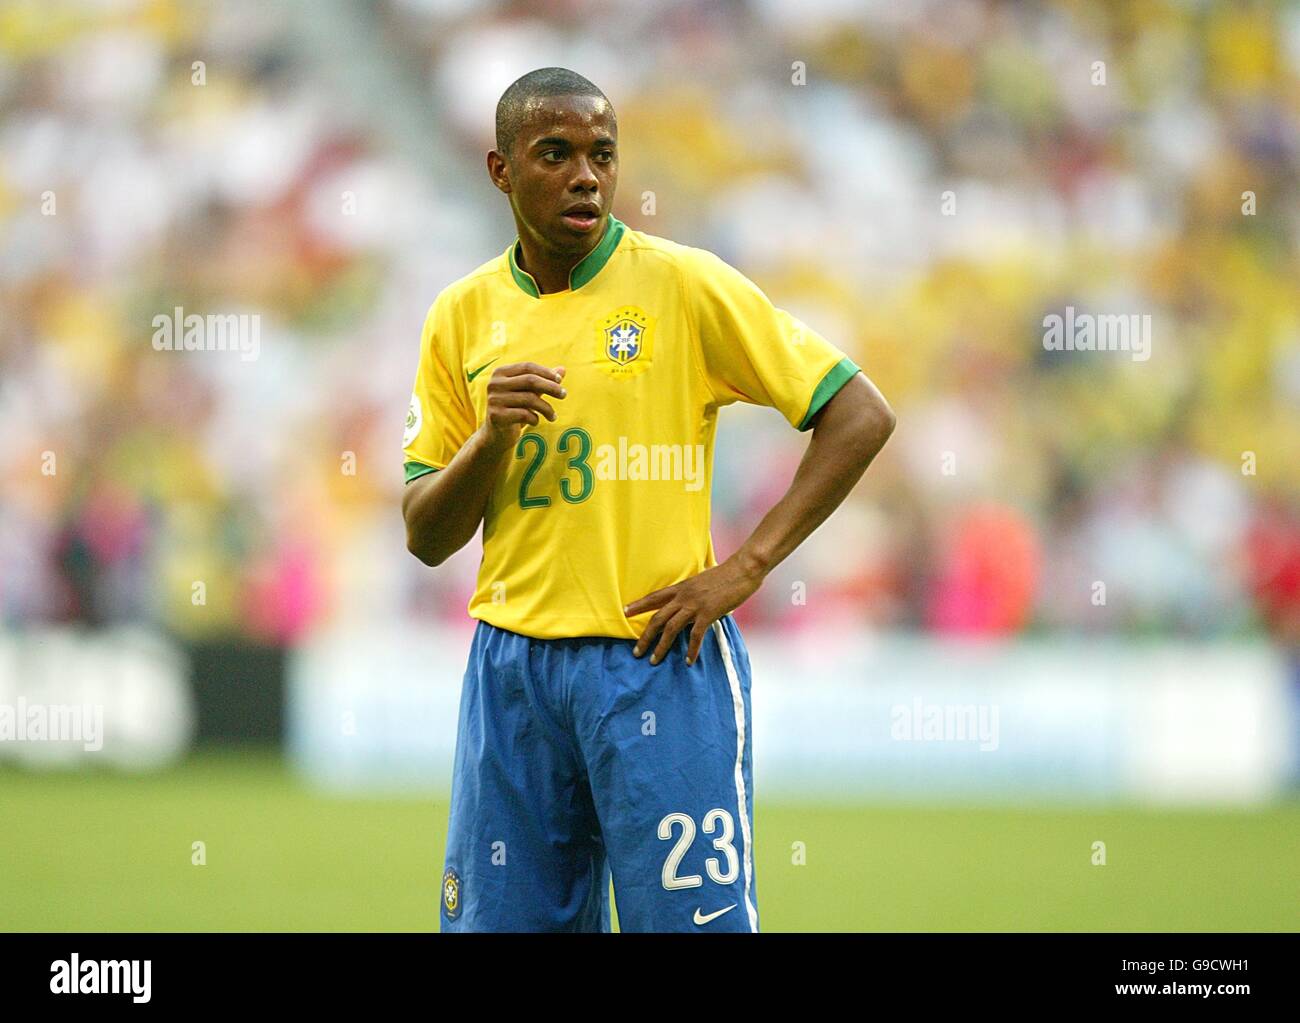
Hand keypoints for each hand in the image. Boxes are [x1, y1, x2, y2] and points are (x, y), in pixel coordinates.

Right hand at [480, 362, 565, 450]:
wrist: (496, 434)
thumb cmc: (515, 408)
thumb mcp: (529, 392)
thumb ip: (544, 380)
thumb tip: (563, 369)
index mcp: (500, 372)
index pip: (527, 367)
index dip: (546, 372)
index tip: (560, 381)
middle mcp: (494, 384)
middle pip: (530, 380)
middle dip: (550, 387)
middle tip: (564, 395)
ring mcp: (494, 400)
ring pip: (529, 398)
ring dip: (546, 408)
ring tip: (553, 416)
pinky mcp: (496, 416)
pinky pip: (524, 414)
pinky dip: (535, 419)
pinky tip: (536, 421)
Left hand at [623, 555, 764, 665]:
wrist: (742, 569)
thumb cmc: (726, 574)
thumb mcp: (702, 581)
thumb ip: (693, 593)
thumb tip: (691, 604)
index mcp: (681, 587)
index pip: (654, 597)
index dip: (638, 605)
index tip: (624, 612)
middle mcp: (683, 596)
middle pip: (657, 618)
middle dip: (645, 636)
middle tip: (636, 651)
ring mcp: (695, 605)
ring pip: (670, 628)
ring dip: (661, 647)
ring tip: (653, 660)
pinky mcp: (708, 613)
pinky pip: (695, 635)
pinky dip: (691, 650)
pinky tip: (689, 661)